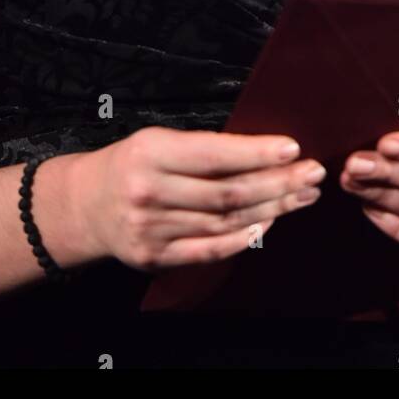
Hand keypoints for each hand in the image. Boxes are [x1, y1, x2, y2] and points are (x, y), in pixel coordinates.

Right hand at [75, 128, 325, 271]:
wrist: (85, 204)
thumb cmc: (133, 164)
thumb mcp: (159, 141)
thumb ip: (203, 148)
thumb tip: (264, 152)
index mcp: (152, 153)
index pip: (215, 155)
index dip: (257, 153)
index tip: (293, 148)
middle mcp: (150, 192)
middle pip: (228, 192)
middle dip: (278, 183)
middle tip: (313, 174)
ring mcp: (152, 229)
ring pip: (225, 222)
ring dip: (271, 209)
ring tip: (301, 195)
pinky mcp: (155, 257)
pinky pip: (209, 250)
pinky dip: (242, 238)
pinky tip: (268, 223)